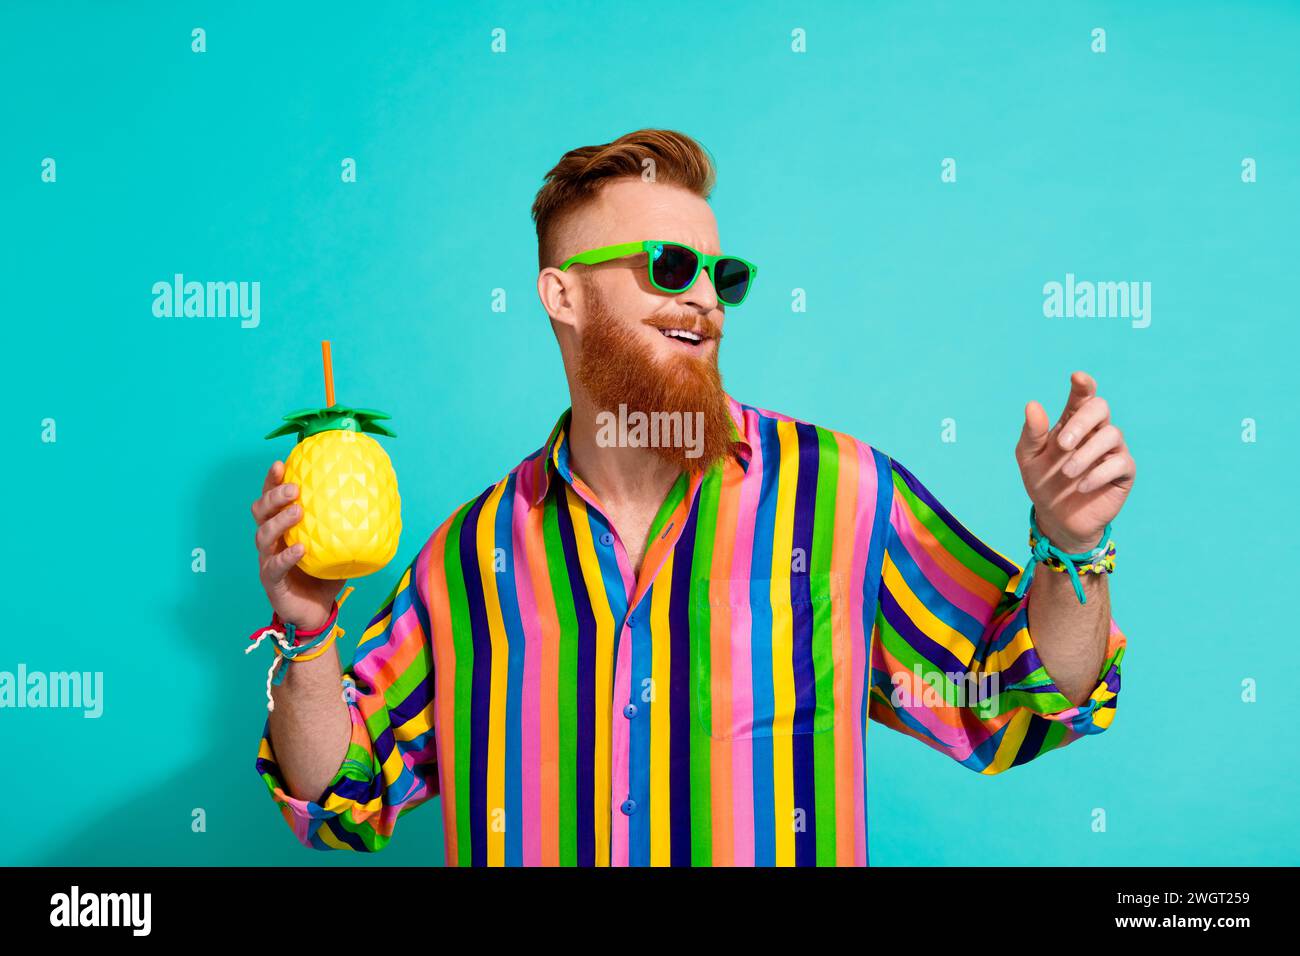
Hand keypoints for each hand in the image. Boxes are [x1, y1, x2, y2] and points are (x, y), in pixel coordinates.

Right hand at [250, 460, 345, 629]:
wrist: (316, 611)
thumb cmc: (326, 574)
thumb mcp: (339, 546)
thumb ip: (349, 526)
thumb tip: (382, 502)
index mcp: (283, 527)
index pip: (272, 499)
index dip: (273, 481)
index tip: (282, 463)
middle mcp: (270, 540)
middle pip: (260, 511)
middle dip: (273, 495)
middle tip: (293, 488)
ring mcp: (267, 560)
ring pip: (263, 535)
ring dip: (280, 520)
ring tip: (298, 511)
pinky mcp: (271, 581)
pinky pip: (274, 566)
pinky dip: (286, 556)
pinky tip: (300, 549)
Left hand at [1015, 371, 1135, 552]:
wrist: (1056, 518)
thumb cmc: (1043, 482)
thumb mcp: (1029, 458)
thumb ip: (1032, 433)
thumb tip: (1033, 404)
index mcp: (1072, 423)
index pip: (1083, 396)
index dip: (1083, 385)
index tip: (1077, 378)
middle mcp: (1095, 432)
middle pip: (1100, 408)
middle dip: (1081, 422)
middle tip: (1061, 444)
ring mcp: (1112, 450)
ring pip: (1112, 434)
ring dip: (1086, 454)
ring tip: (1067, 473)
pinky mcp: (1124, 472)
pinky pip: (1120, 463)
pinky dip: (1098, 473)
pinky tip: (1081, 487)